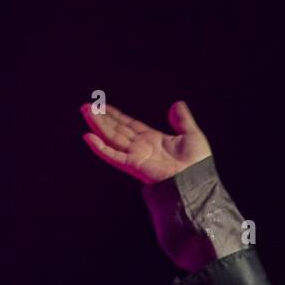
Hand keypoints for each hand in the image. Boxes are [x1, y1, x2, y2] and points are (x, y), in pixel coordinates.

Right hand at [80, 99, 211, 183]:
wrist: (198, 180)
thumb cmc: (198, 163)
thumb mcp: (191, 135)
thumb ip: (182, 120)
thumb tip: (176, 104)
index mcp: (153, 140)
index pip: (130, 125)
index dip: (116, 115)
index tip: (103, 106)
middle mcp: (142, 148)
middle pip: (118, 130)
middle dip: (102, 118)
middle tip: (87, 106)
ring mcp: (137, 157)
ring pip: (112, 138)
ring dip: (98, 125)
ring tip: (86, 111)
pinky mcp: (134, 166)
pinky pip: (114, 156)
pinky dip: (101, 148)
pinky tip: (89, 137)